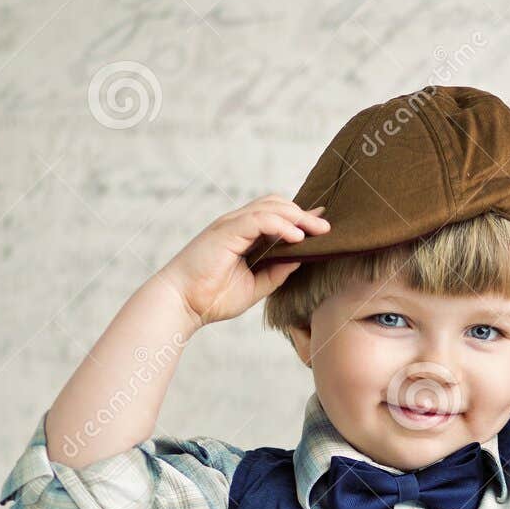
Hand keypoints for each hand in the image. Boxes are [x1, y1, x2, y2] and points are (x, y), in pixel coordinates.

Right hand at [156, 195, 328, 329]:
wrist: (182, 304)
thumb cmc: (211, 298)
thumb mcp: (255, 287)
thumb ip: (277, 272)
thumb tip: (301, 259)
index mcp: (243, 236)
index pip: (276, 216)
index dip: (301, 218)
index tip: (323, 225)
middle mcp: (237, 225)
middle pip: (277, 204)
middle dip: (304, 214)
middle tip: (327, 228)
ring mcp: (231, 225)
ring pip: (271, 207)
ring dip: (297, 217)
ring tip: (318, 231)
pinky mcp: (226, 230)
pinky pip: (259, 219)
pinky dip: (281, 225)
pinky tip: (296, 237)